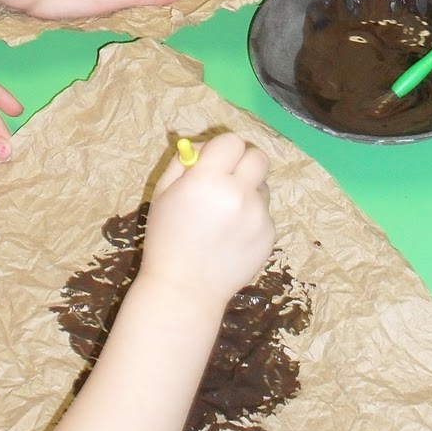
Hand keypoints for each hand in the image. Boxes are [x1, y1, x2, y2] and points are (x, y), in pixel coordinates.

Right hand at [140, 133, 273, 308]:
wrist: (184, 289)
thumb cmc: (166, 239)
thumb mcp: (163, 194)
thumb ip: (182, 163)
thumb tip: (204, 148)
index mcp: (208, 180)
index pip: (232, 141)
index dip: (222, 148)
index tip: (213, 161)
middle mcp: (238, 193)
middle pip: (258, 157)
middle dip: (243, 162)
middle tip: (228, 177)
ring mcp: (258, 216)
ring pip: (263, 186)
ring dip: (248, 191)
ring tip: (226, 214)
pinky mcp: (269, 235)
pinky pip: (264, 213)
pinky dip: (251, 218)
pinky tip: (231, 236)